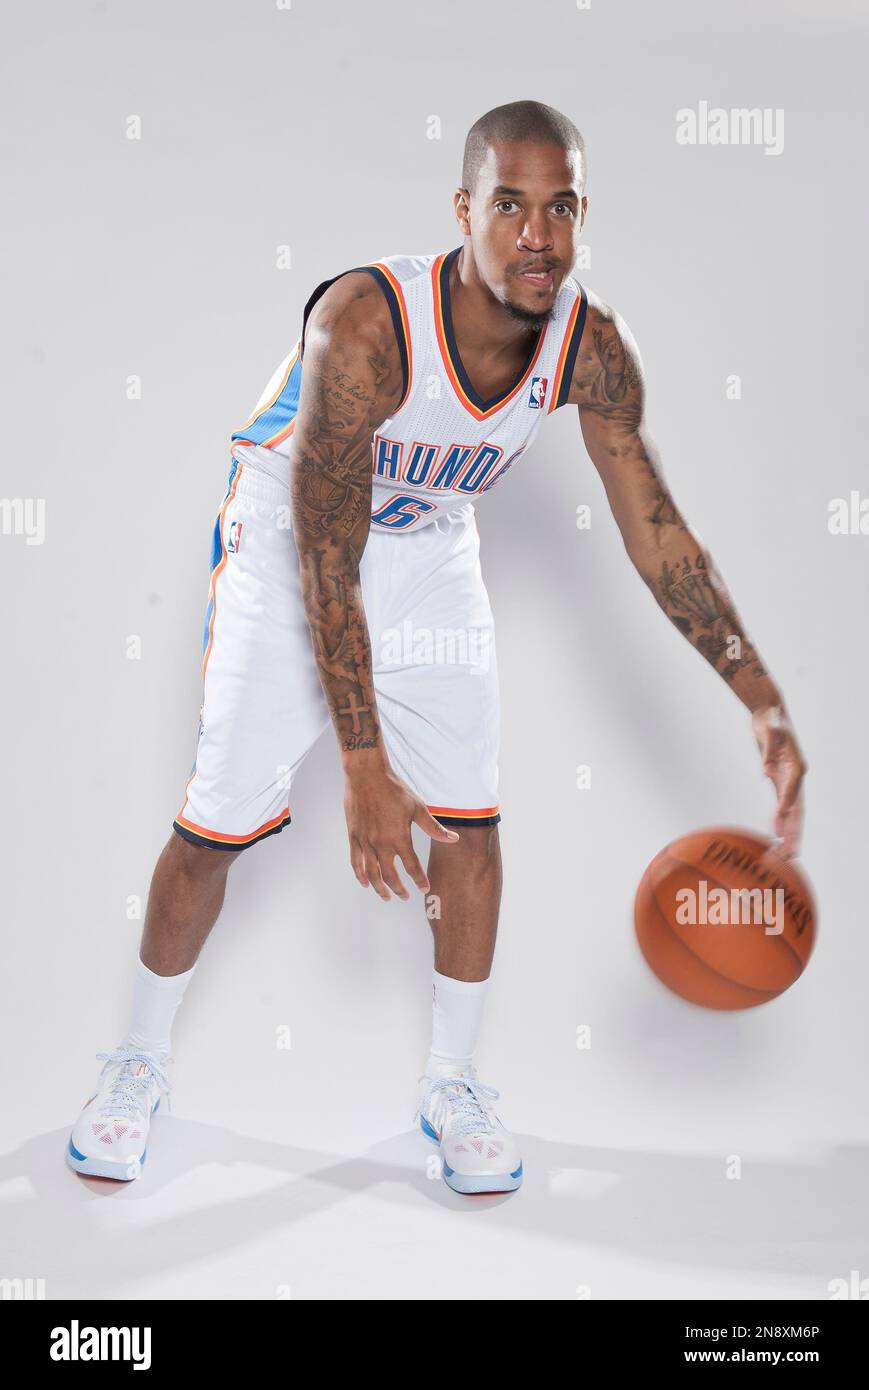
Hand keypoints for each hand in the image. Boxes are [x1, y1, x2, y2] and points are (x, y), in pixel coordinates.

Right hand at [343, 759, 458, 900]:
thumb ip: (433, 827)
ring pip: (371, 873)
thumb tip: (453, 838)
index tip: (424, 888)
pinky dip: (360, 874)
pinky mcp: (354, 836)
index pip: (412, 867)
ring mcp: (365, 841)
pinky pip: (356, 861)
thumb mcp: (417, 807)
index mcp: (399, 837)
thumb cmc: (393, 789)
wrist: (367, 775)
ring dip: (379, 888)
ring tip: (386, 896)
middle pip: (390, 876)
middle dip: (398, 889)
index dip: (419, 880)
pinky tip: (365, 883)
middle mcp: (381, 843)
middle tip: (405, 896)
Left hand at [751, 704, 806, 858]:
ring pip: (791, 811)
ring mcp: (788, 779)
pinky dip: (779, 820)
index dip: (785, 807)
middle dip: (794, 832)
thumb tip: (765, 770)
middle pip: (797, 809)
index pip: (791, 791)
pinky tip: (775, 835)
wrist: (769, 713)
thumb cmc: (770, 720)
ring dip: (788, 832)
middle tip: (790, 855)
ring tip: (784, 854)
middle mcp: (796, 776)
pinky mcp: (778, 779)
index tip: (779, 824)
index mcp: (796, 765)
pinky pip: (781, 805)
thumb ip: (767, 750)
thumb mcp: (769, 730)